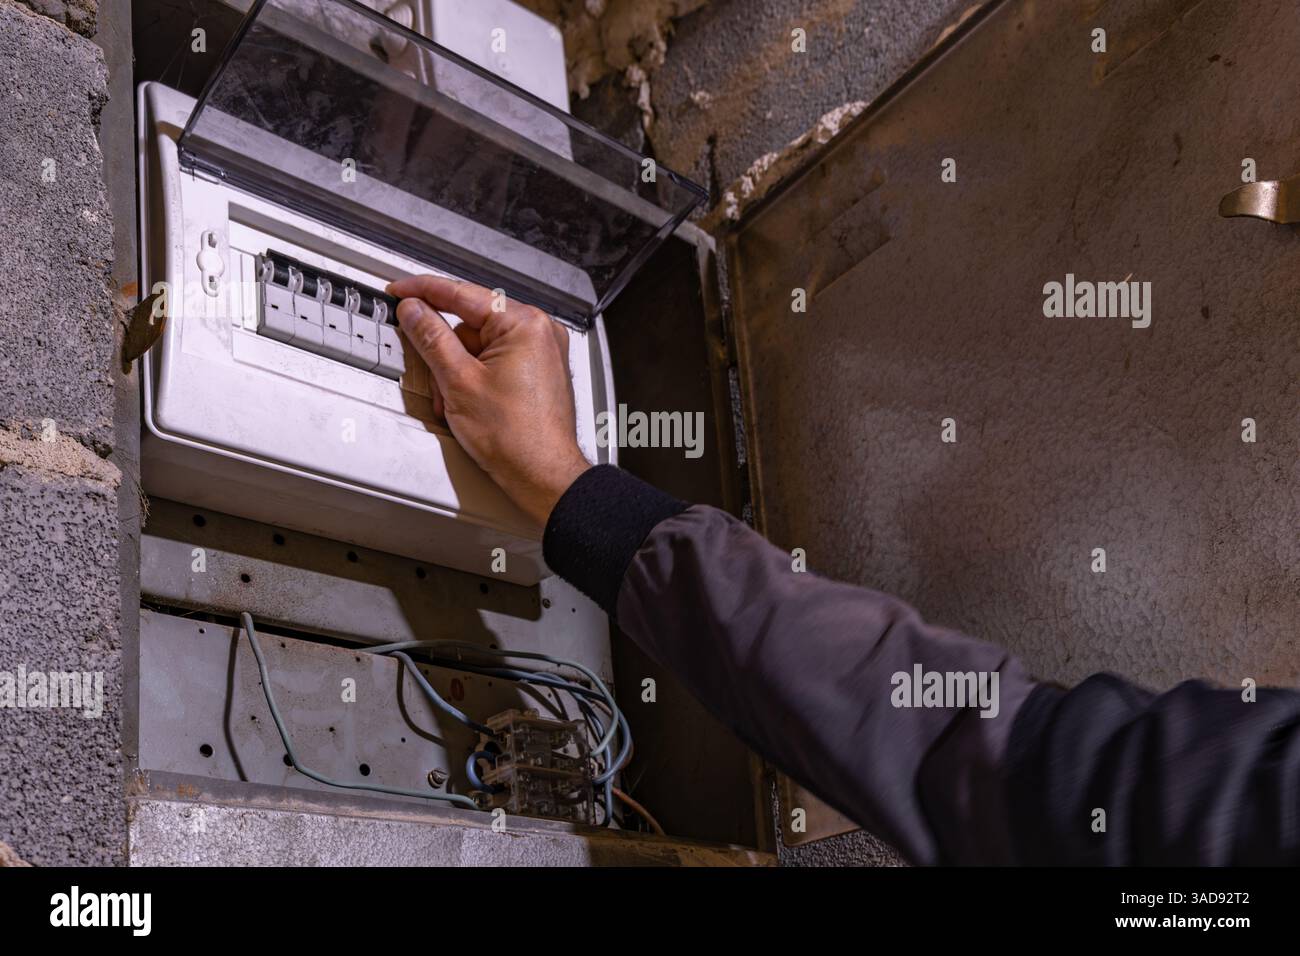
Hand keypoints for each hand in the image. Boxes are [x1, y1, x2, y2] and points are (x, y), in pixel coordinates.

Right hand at [386, 275, 591, 528]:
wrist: (543, 475)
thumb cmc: (516, 438)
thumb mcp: (458, 381)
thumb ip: (431, 338)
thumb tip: (414, 311)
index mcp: (524, 324)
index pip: (462, 294)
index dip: (423, 291)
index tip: (400, 290)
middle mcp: (539, 331)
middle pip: (471, 323)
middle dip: (444, 352)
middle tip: (432, 376)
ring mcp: (542, 351)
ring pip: (480, 346)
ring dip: (457, 371)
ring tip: (454, 402)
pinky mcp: (539, 370)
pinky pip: (496, 360)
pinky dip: (475, 378)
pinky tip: (469, 403)